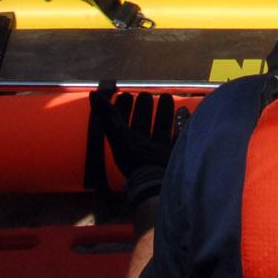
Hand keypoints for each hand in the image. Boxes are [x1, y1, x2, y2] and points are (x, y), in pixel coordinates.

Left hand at [92, 87, 184, 208]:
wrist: (157, 183)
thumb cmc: (135, 159)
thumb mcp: (115, 133)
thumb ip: (106, 115)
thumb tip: (93, 94)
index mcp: (127, 144)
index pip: (123, 123)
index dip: (123, 109)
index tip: (127, 95)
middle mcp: (142, 148)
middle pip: (142, 125)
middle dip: (143, 109)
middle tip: (145, 95)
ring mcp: (159, 152)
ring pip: (161, 128)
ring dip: (163, 113)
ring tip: (167, 97)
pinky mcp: (174, 154)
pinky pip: (178, 136)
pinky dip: (181, 122)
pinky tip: (184, 112)